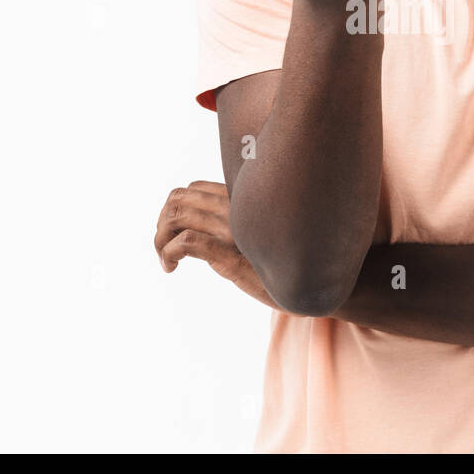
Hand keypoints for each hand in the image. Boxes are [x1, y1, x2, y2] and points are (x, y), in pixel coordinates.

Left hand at [154, 180, 285, 311]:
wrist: (312, 285)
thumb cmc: (287, 261)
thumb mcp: (261, 233)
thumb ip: (238, 222)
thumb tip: (207, 227)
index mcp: (243, 199)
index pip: (193, 188)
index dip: (175, 209)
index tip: (175, 233)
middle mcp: (237, 208)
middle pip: (177, 199)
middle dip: (162, 224)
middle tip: (164, 249)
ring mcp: (233, 230)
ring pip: (176, 217)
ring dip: (160, 240)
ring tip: (167, 261)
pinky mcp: (230, 255)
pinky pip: (186, 242)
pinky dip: (168, 252)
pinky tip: (171, 267)